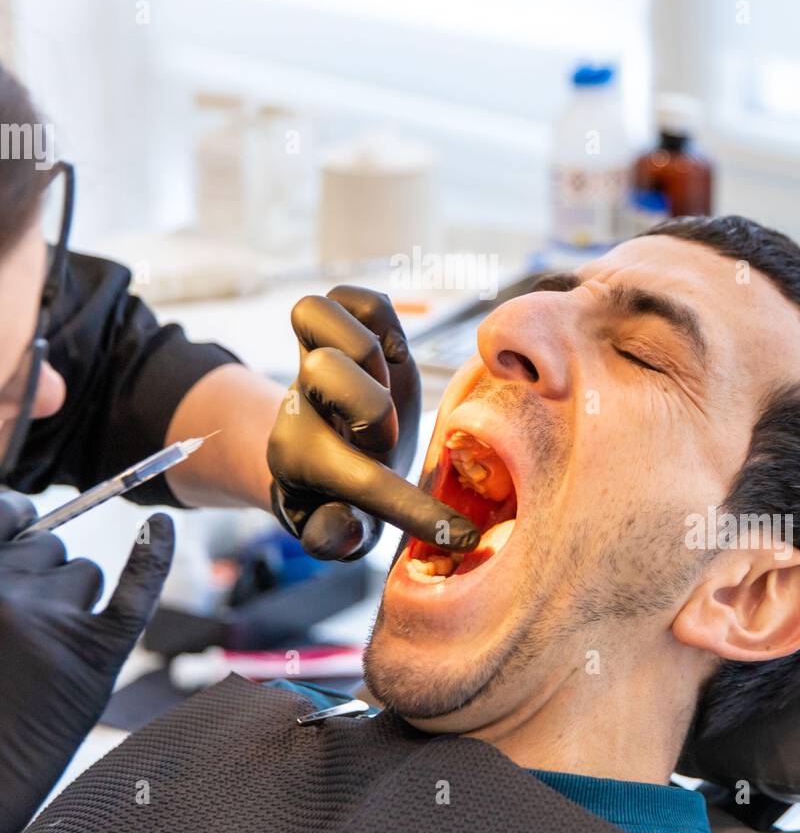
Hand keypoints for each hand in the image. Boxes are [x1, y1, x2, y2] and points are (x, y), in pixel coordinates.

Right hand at [0, 494, 173, 832]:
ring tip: (42, 659)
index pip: (5, 510)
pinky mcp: (94, 654)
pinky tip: (162, 525)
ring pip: (81, 571)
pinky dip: (151, 555)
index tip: (21, 524)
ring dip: (72, 601)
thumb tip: (26, 513)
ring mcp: (46, 622)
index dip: (15, 516)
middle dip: (42, 575)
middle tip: (19, 633)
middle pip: (46, 546)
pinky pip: (134, 587)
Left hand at [267, 285, 478, 560]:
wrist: (315, 448)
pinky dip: (374, 309)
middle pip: (327, 373)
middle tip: (384, 429)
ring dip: (366, 346)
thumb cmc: (339, 494)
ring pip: (320, 318)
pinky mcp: (333, 331)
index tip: (460, 535)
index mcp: (309, 463)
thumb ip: (337, 537)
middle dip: (371, 401)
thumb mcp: (336, 530)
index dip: (415, 510)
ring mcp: (315, 362)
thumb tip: (342, 533)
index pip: (363, 483)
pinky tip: (390, 346)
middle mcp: (306, 406)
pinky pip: (347, 295)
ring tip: (385, 375)